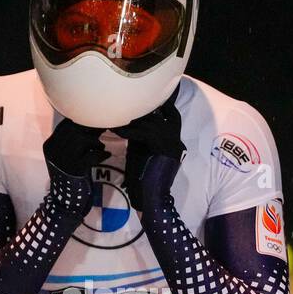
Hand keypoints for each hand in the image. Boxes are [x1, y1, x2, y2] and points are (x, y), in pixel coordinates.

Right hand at [42, 118, 106, 177]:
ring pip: (82, 139)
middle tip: (99, 133)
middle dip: (89, 129)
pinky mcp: (76, 169)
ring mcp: (64, 160)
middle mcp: (54, 151)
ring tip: (99, 148)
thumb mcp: (64, 155)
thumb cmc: (68, 174)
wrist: (65, 199)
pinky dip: (101, 154)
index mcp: (49, 146)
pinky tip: (106, 155)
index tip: (90, 125)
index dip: (79, 122)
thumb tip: (90, 123)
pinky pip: (92, 155)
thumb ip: (71, 140)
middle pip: (73, 130)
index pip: (64, 126)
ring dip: (95, 142)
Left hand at [114, 89, 184, 208]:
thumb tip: (127, 118)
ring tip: (116, 115)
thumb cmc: (142, 178)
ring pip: (154, 121)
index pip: (170, 113)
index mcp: (171, 138)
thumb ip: (139, 133)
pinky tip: (118, 131)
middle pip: (166, 112)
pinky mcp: (166, 151)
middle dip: (149, 105)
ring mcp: (173, 144)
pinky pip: (147, 134)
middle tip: (127, 99)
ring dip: (134, 118)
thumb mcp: (140, 149)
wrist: (150, 199)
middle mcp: (176, 139)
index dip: (160, 102)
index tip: (142, 94)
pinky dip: (132, 131)